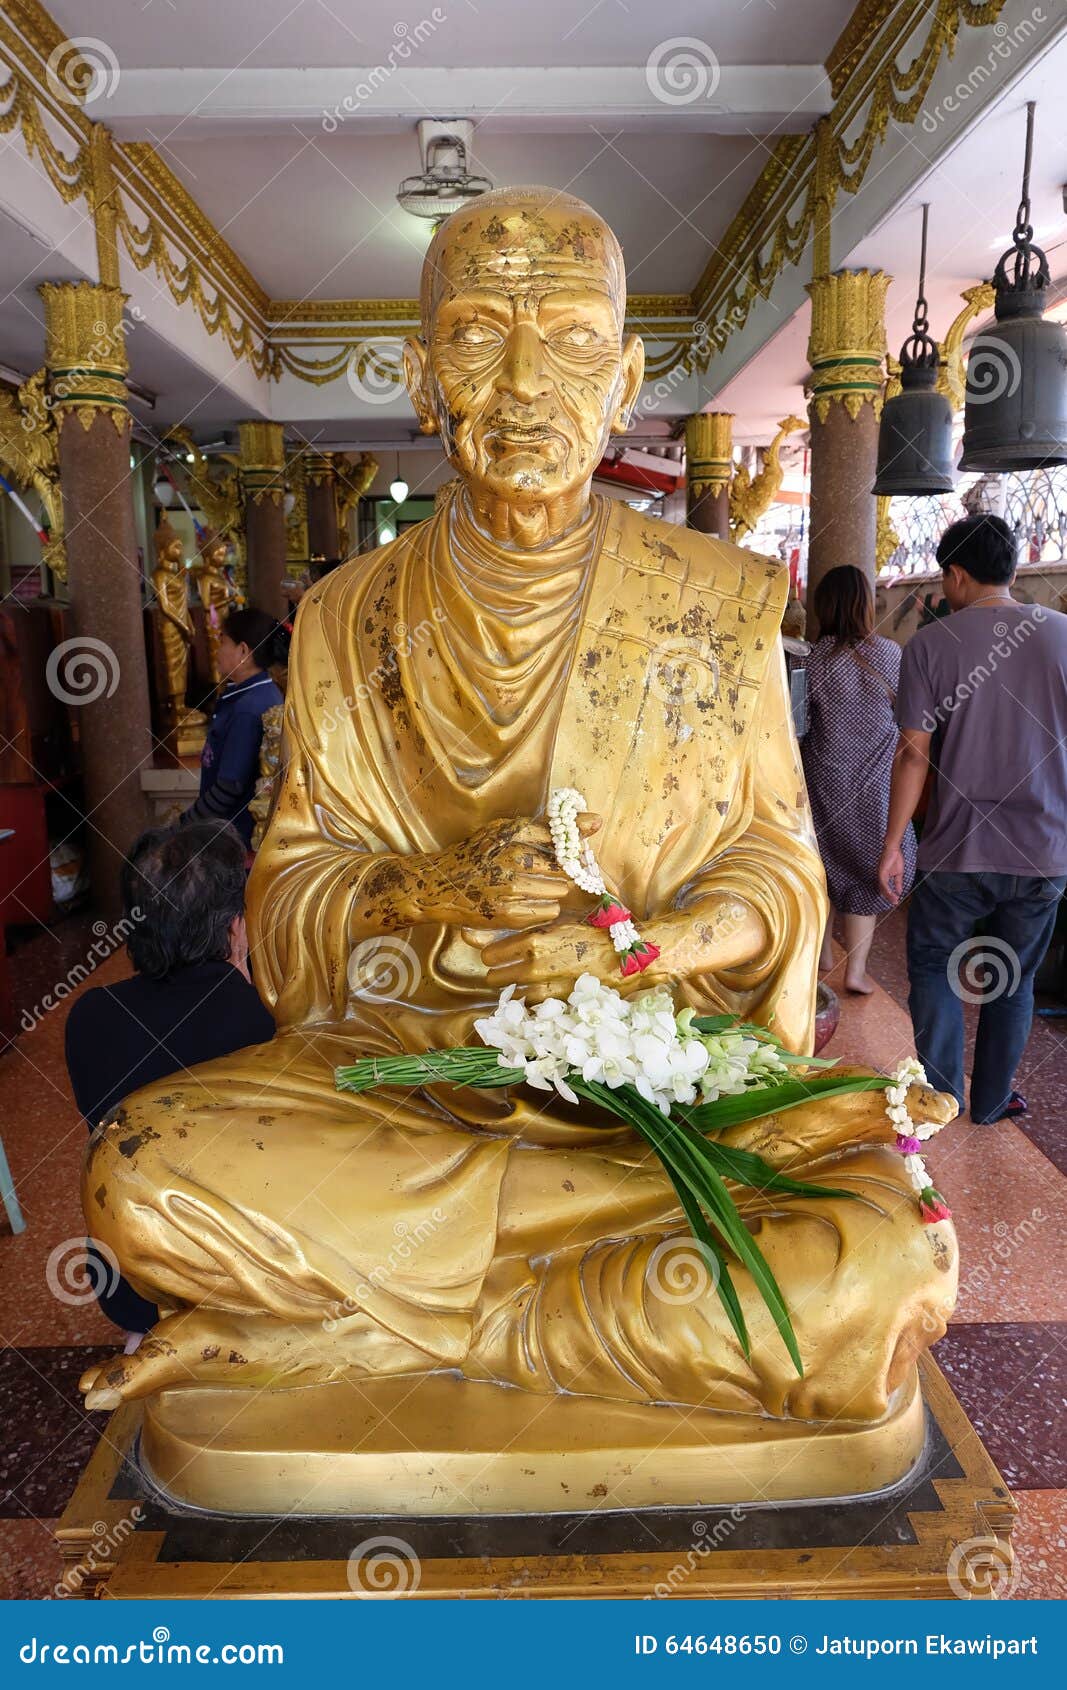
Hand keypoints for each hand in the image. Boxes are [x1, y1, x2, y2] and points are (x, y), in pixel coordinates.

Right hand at [362, 812, 601, 930]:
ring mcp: (509, 887)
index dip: (575, 843)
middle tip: (549, 873)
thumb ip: (551, 826)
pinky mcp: (507, 913)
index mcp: (513, 831)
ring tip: (532, 887)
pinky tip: (527, 902)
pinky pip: (549, 911)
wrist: (440, 884)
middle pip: (566, 866)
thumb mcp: (506, 831)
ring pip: (560, 890)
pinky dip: (544, 908)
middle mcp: (512, 857)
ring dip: (553, 890)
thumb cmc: (478, 855)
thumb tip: (598, 820)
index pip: (563, 836)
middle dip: (564, 870)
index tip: (579, 846)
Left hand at [466, 919, 613, 999]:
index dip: (492, 955)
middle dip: (498, 974)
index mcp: (534, 941)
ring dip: (512, 989)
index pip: (491, 955)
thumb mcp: (560, 919)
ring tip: (521, 982)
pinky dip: (530, 1001)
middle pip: (495, 978)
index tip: (497, 955)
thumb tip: (497, 930)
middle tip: (507, 969)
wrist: (627, 958)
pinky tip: (537, 993)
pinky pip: (532, 1006)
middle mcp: (535, 967)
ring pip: (512, 995)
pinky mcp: (558, 1004)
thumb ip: (529, 925)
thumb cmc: (595, 931)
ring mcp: (547, 989)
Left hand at [878, 843, 905, 905]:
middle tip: (895, 903)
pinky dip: (887, 889)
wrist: (894, 849)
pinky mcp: (881, 873)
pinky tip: (892, 894)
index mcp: (884, 877)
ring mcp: (880, 875)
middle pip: (883, 890)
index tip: (896, 901)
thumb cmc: (895, 858)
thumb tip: (899, 891)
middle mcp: (881, 877)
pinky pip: (883, 883)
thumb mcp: (899, 873)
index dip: (890, 895)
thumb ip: (898, 882)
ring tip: (894, 901)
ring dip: (889, 895)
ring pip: (883, 888)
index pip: (886, 888)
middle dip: (889, 897)